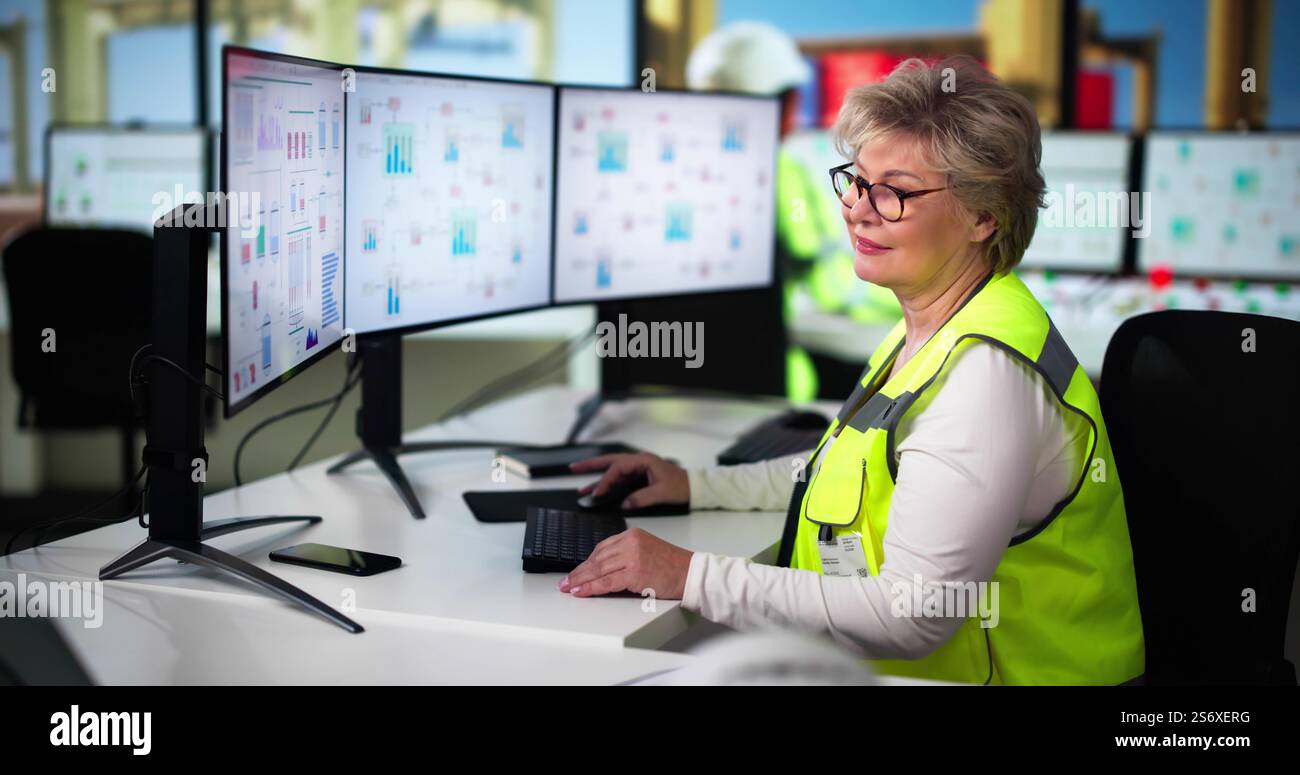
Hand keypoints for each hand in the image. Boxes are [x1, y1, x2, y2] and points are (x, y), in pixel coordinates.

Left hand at [558, 528, 692, 598]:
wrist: (692, 573)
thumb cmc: (673, 566)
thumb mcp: (646, 550)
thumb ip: (626, 555)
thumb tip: (602, 570)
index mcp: (632, 535)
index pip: (602, 548)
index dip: (586, 562)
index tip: (576, 571)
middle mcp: (630, 542)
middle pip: (597, 558)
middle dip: (579, 572)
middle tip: (566, 582)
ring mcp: (632, 556)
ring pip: (598, 569)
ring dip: (580, 580)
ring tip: (569, 588)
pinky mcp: (634, 572)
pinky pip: (606, 582)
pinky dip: (591, 588)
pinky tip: (581, 591)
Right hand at [569, 452, 688, 508]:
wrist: (693, 487)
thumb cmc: (680, 487)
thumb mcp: (662, 493)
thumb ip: (643, 497)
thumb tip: (625, 504)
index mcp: (643, 460)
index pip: (618, 468)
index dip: (606, 479)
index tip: (598, 492)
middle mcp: (638, 461)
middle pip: (609, 461)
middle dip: (590, 465)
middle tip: (572, 468)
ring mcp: (637, 468)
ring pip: (612, 470)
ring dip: (596, 477)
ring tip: (580, 487)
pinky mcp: (638, 476)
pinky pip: (618, 479)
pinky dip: (607, 484)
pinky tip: (597, 492)